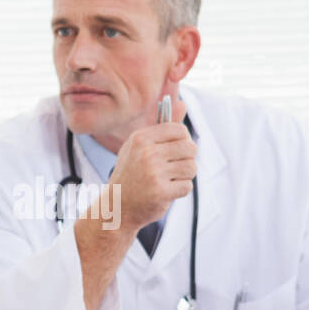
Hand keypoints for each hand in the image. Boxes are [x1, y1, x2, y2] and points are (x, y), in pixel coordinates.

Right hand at [109, 95, 197, 229]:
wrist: (117, 207)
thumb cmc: (131, 173)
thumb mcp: (140, 146)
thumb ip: (163, 126)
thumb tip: (182, 103)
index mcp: (141, 138)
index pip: (179, 130)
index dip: (183, 141)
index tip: (175, 151)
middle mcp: (147, 153)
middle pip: (190, 148)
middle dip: (187, 159)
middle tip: (175, 167)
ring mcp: (153, 173)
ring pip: (191, 167)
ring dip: (185, 175)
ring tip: (171, 179)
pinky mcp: (160, 192)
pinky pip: (187, 186)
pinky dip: (180, 190)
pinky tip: (167, 191)